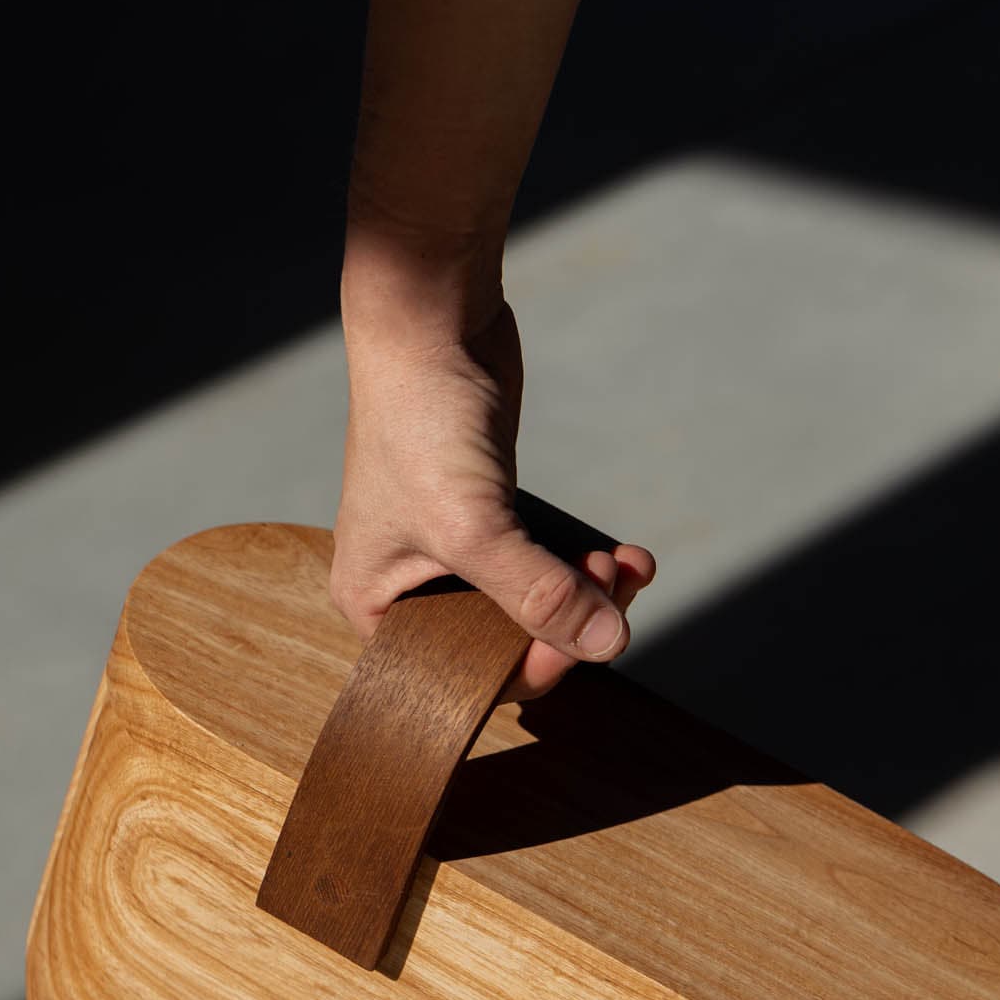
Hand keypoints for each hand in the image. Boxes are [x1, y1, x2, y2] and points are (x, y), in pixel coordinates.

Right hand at [332, 296, 655, 701]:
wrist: (432, 324)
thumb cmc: (421, 422)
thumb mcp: (475, 525)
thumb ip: (538, 594)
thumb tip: (610, 645)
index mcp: (375, 608)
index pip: (464, 675)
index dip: (532, 667)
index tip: (587, 638)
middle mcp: (410, 587)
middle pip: (505, 641)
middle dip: (569, 623)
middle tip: (613, 586)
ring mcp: (454, 550)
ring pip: (534, 602)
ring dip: (589, 594)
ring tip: (625, 566)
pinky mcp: (493, 516)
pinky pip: (546, 563)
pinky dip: (585, 564)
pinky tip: (622, 553)